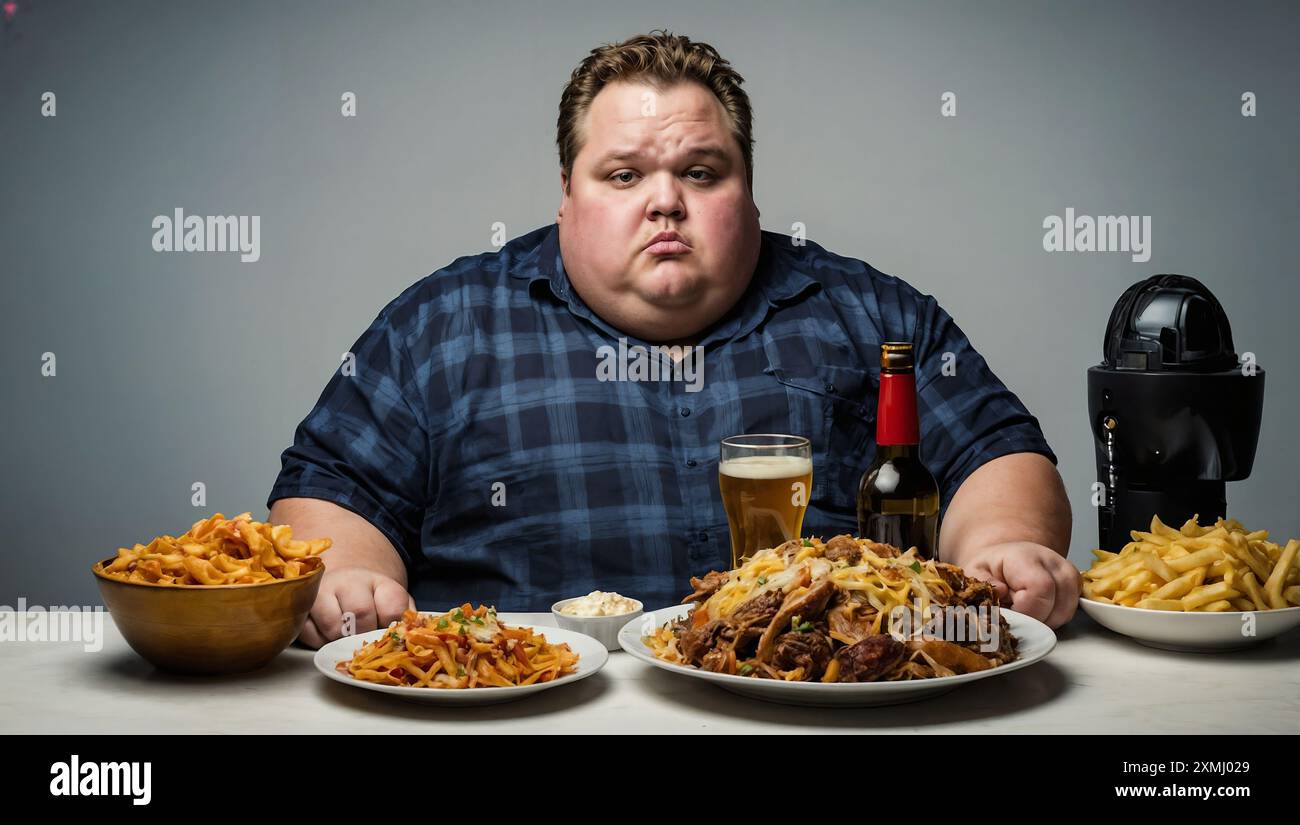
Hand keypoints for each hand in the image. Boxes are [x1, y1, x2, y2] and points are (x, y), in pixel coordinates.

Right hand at [297, 567, 414, 648]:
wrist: (343, 580)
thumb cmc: (371, 601)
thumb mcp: (393, 604)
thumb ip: (405, 620)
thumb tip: (410, 639)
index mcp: (380, 583)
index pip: (393, 605)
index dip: (392, 626)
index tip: (388, 632)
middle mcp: (350, 581)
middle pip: (361, 613)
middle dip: (365, 635)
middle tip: (365, 642)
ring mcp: (323, 592)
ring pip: (333, 626)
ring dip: (341, 641)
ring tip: (345, 638)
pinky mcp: (301, 606)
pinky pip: (309, 633)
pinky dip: (319, 642)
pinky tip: (327, 636)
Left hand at [957, 541, 1080, 628]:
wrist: (1008, 558)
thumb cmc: (992, 568)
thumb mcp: (975, 571)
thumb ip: (983, 582)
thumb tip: (1001, 591)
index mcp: (1026, 557)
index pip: (1040, 590)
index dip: (1026, 611)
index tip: (1011, 613)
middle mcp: (1053, 562)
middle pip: (1057, 605)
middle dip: (1034, 619)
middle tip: (1016, 613)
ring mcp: (1068, 573)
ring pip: (1066, 612)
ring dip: (1045, 620)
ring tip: (1025, 610)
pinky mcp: (1076, 584)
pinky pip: (1070, 612)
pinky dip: (1054, 618)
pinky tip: (1038, 610)